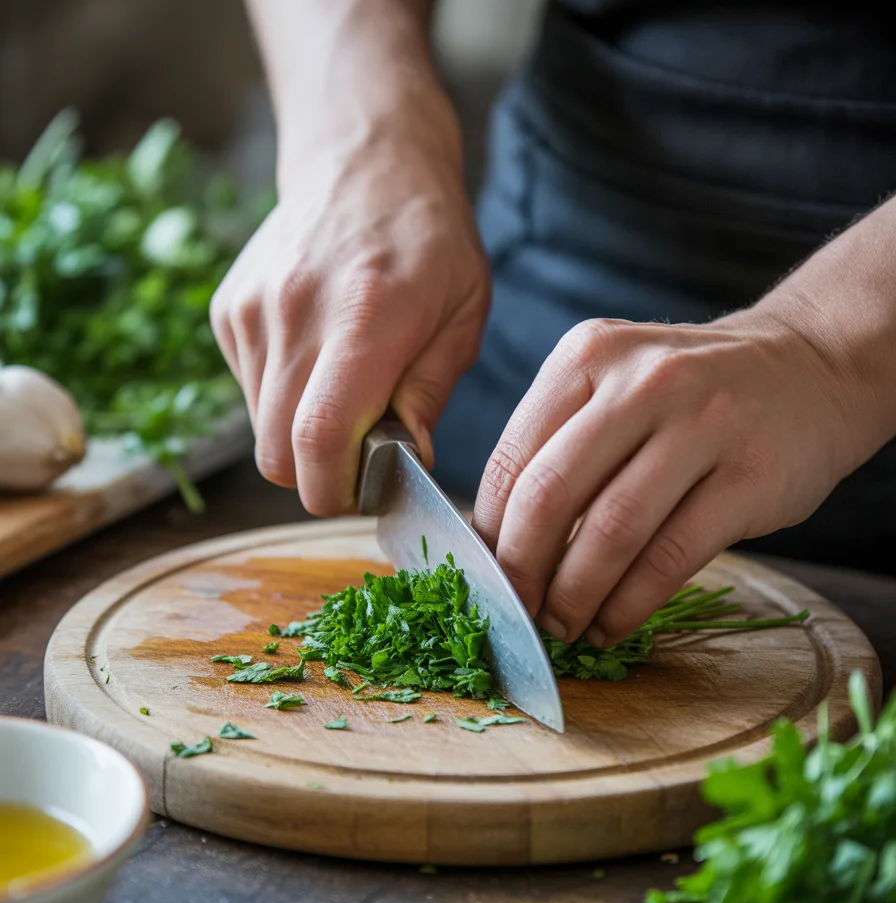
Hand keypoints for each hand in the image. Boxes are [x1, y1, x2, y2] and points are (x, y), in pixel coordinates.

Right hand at [211, 117, 488, 515]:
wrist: (364, 161)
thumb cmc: (428, 241)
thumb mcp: (463, 315)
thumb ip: (429, 394)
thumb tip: (405, 465)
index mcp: (366, 316)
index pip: (321, 437)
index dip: (336, 489)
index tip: (364, 492)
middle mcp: (296, 311)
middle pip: (277, 452)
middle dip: (317, 477)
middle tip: (360, 458)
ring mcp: (252, 310)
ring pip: (258, 430)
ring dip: (299, 438)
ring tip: (343, 396)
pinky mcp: (228, 310)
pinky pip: (248, 392)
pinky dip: (281, 400)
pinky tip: (316, 360)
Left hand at [473, 309, 882, 647]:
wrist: (808, 368)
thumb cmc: (689, 395)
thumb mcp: (614, 387)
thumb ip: (557, 446)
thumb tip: (496, 545)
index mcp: (587, 357)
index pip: (513, 459)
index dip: (490, 534)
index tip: (486, 578)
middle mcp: (641, 381)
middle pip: (551, 496)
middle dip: (522, 571)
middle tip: (517, 613)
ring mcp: (701, 425)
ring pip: (610, 532)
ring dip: (574, 596)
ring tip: (562, 627)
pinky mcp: (748, 477)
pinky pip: (669, 557)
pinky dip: (629, 604)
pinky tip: (611, 624)